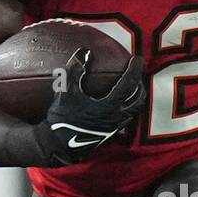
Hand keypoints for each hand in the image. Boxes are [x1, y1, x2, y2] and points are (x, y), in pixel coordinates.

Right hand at [34, 50, 144, 164]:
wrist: (57, 145)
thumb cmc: (61, 118)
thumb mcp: (65, 91)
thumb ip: (76, 70)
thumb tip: (85, 51)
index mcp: (109, 106)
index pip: (128, 84)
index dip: (134, 69)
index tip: (137, 59)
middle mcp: (116, 118)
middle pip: (138, 98)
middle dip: (140, 84)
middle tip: (137, 73)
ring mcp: (114, 128)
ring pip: (133, 110)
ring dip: (136, 97)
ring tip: (132, 87)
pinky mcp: (109, 134)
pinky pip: (125, 118)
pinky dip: (128, 107)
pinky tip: (119, 104)